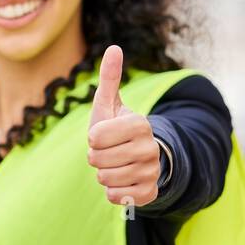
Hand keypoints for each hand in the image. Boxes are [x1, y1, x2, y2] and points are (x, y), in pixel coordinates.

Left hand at [87, 44, 160, 205]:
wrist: (139, 157)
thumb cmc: (116, 128)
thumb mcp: (110, 104)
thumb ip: (110, 77)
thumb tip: (114, 47)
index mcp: (140, 124)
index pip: (95, 137)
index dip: (93, 137)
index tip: (104, 134)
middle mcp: (150, 148)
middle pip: (97, 160)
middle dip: (95, 156)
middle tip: (108, 151)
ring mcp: (152, 172)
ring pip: (105, 179)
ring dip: (102, 173)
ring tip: (115, 164)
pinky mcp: (149, 194)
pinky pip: (115, 197)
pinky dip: (111, 191)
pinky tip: (121, 180)